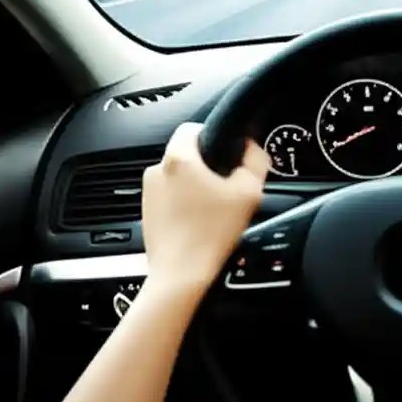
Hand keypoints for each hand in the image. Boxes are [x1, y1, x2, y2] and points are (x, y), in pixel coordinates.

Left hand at [141, 123, 268, 294]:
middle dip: (207, 166)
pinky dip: (183, 204)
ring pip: (177, 177)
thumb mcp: (249, 193)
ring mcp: (147, 193)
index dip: (215, 136)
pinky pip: (169, 198)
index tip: (228, 154)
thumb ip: (255, 160)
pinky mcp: (146, 213)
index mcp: (178, 159)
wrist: (181, 275)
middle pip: (186, 154)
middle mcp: (156, 171)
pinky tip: (199, 222)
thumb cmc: (211, 234)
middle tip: (226, 187)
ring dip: (194, 186)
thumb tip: (252, 148)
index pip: (193, 127)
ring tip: (213, 209)